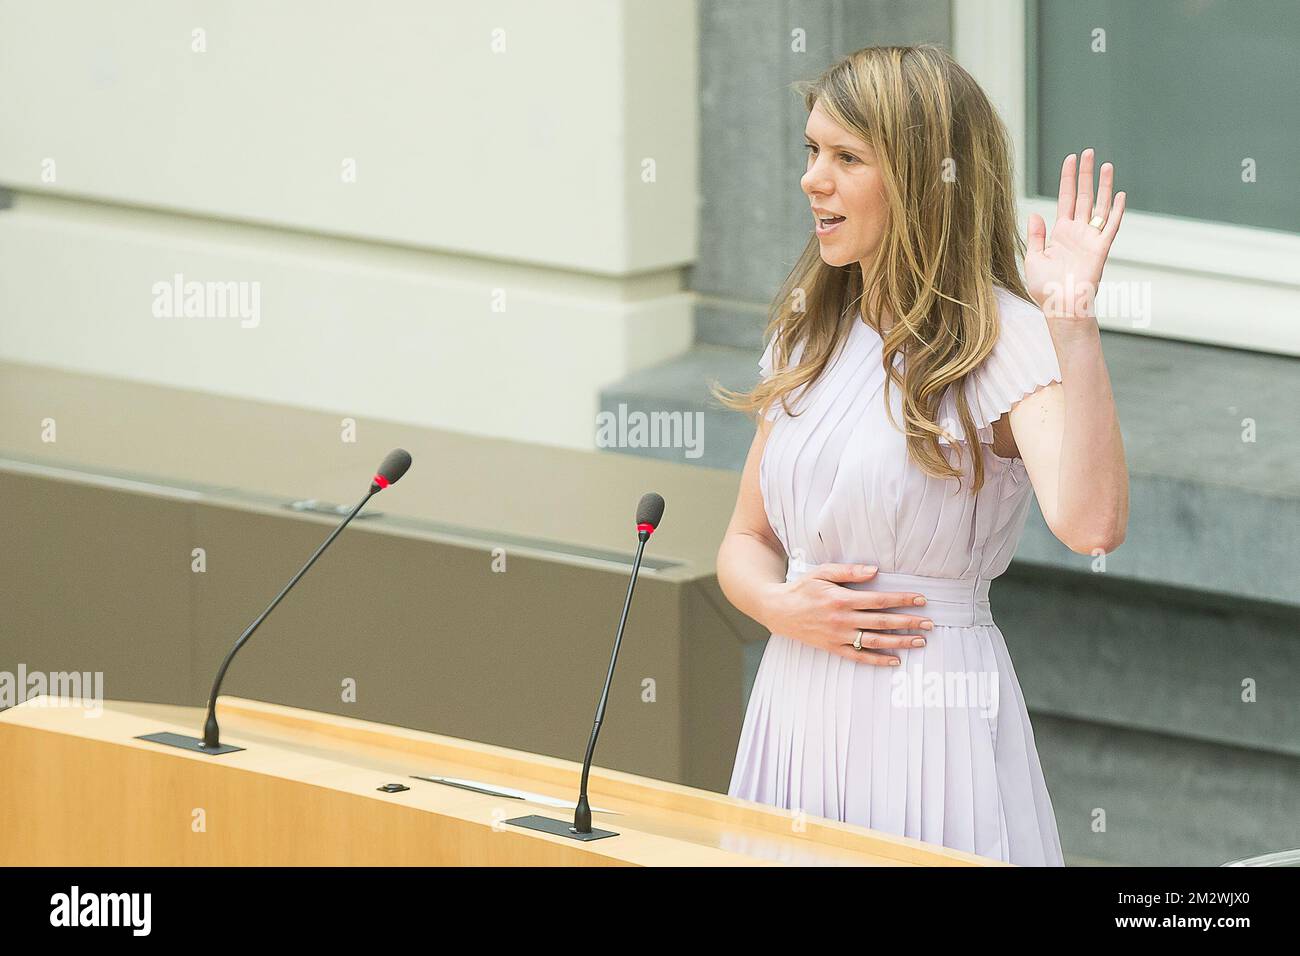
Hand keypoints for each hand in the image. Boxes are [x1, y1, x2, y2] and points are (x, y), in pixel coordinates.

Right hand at [760, 563, 931, 665]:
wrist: (779, 610)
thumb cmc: (803, 588)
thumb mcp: (823, 572)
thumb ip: (849, 571)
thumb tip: (875, 571)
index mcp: (841, 599)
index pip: (879, 600)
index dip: (902, 599)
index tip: (921, 600)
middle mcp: (842, 620)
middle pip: (882, 622)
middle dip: (908, 623)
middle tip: (929, 624)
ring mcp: (838, 636)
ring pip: (875, 641)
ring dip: (899, 642)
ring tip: (920, 642)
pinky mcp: (833, 648)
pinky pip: (859, 657)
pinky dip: (877, 660)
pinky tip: (895, 660)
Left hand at [1026, 147, 1125, 319]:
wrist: (1060, 306)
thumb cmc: (1045, 288)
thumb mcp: (1034, 258)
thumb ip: (1037, 236)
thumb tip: (1035, 214)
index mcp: (1061, 233)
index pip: (1066, 198)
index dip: (1068, 179)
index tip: (1070, 159)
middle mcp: (1077, 232)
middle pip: (1083, 196)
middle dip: (1086, 174)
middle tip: (1089, 152)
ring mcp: (1091, 239)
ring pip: (1099, 205)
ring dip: (1103, 186)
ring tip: (1106, 165)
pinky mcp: (1101, 249)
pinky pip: (1111, 226)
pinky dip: (1115, 210)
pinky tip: (1119, 194)